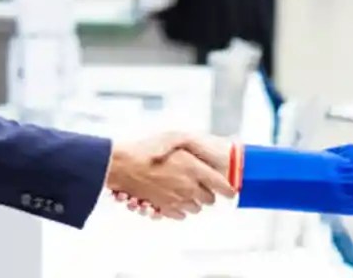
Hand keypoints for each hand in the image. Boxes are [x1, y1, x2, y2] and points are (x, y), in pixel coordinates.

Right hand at [105, 133, 234, 219]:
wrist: (122, 166)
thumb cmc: (146, 149)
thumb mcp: (174, 137)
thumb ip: (196, 144)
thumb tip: (213, 150)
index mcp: (194, 169)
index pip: (222, 186)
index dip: (228, 189)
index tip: (230, 189)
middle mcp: (189, 188)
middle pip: (210, 199)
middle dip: (208, 191)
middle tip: (200, 182)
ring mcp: (177, 200)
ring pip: (197, 208)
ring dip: (195, 200)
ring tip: (185, 189)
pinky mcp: (164, 208)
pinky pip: (181, 215)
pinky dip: (181, 208)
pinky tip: (174, 197)